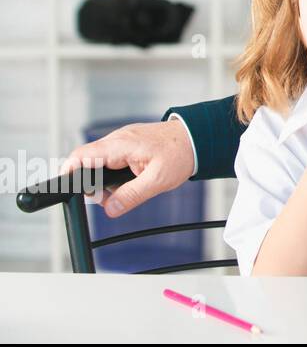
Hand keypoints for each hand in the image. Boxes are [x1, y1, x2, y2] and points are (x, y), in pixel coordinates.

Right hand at [58, 117, 194, 217]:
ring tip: (128, 188)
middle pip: (87, 162)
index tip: (70, 190)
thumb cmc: (181, 153)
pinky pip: (111, 159)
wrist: (197, 137)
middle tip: (111, 197)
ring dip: (106, 180)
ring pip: (99, 162)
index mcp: (120, 145)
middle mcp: (117, 139)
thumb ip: (131, 195)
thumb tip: (110, 209)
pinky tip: (131, 179)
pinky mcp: (128, 144)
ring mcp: (122, 140)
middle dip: (93, 184)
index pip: (81, 156)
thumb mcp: (158, 180)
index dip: (70, 173)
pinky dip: (116, 173)